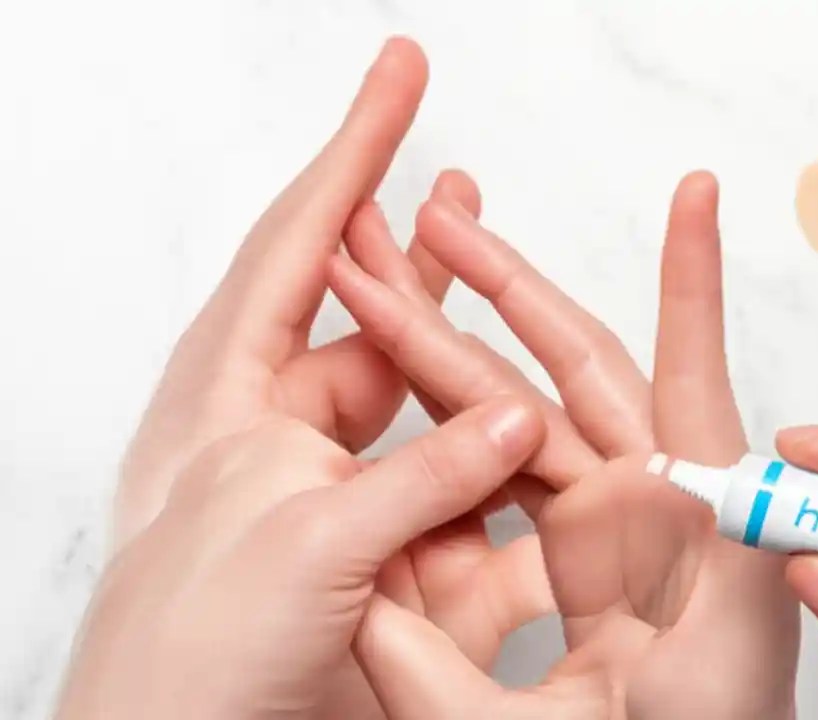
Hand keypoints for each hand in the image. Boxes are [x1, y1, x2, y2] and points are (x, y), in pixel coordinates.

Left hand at [111, 37, 536, 717]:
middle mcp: (288, 439)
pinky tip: (557, 457)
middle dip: (420, 252)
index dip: (353, 154)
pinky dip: (509, 482)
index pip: (298, 245)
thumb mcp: (308, 546)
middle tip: (462, 185)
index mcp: (233, 401)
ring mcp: (345, 502)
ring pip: (430, 415)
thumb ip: (425, 477)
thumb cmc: (192, 659)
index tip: (397, 76)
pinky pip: (464, 505)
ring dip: (484, 370)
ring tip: (535, 317)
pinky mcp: (390, 566)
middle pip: (369, 318)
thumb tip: (519, 420)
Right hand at [328, 172, 800, 717]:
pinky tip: (438, 381)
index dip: (689, 285)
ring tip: (396, 280)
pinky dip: (486, 428)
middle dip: (502, 291)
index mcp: (696, 544)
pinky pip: (539, 473)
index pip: (687, 387)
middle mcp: (671, 513)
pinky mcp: (603, 552)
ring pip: (543, 417)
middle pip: (580, 378)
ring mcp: (633, 527)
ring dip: (471, 346)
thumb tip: (353, 602)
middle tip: (433, 220)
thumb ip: (442, 679)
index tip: (695, 195)